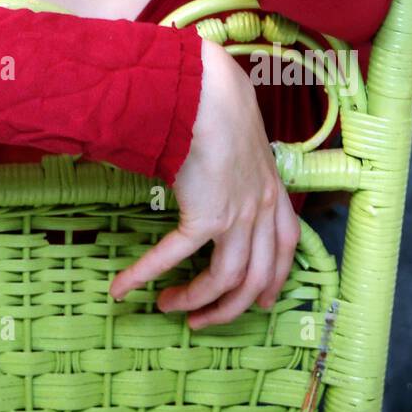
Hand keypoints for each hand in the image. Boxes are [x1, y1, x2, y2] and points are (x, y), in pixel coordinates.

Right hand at [108, 36, 301, 328]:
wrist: (208, 91)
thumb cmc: (217, 99)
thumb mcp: (238, 131)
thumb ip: (231, 154)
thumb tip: (206, 154)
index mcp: (272, 188)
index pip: (285, 246)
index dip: (275, 279)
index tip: (262, 300)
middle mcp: (262, 208)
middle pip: (258, 277)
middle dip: (232, 306)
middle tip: (204, 320)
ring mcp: (239, 216)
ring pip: (226, 280)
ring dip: (195, 301)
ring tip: (169, 307)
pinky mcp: (207, 216)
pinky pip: (176, 257)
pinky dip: (146, 273)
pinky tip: (125, 286)